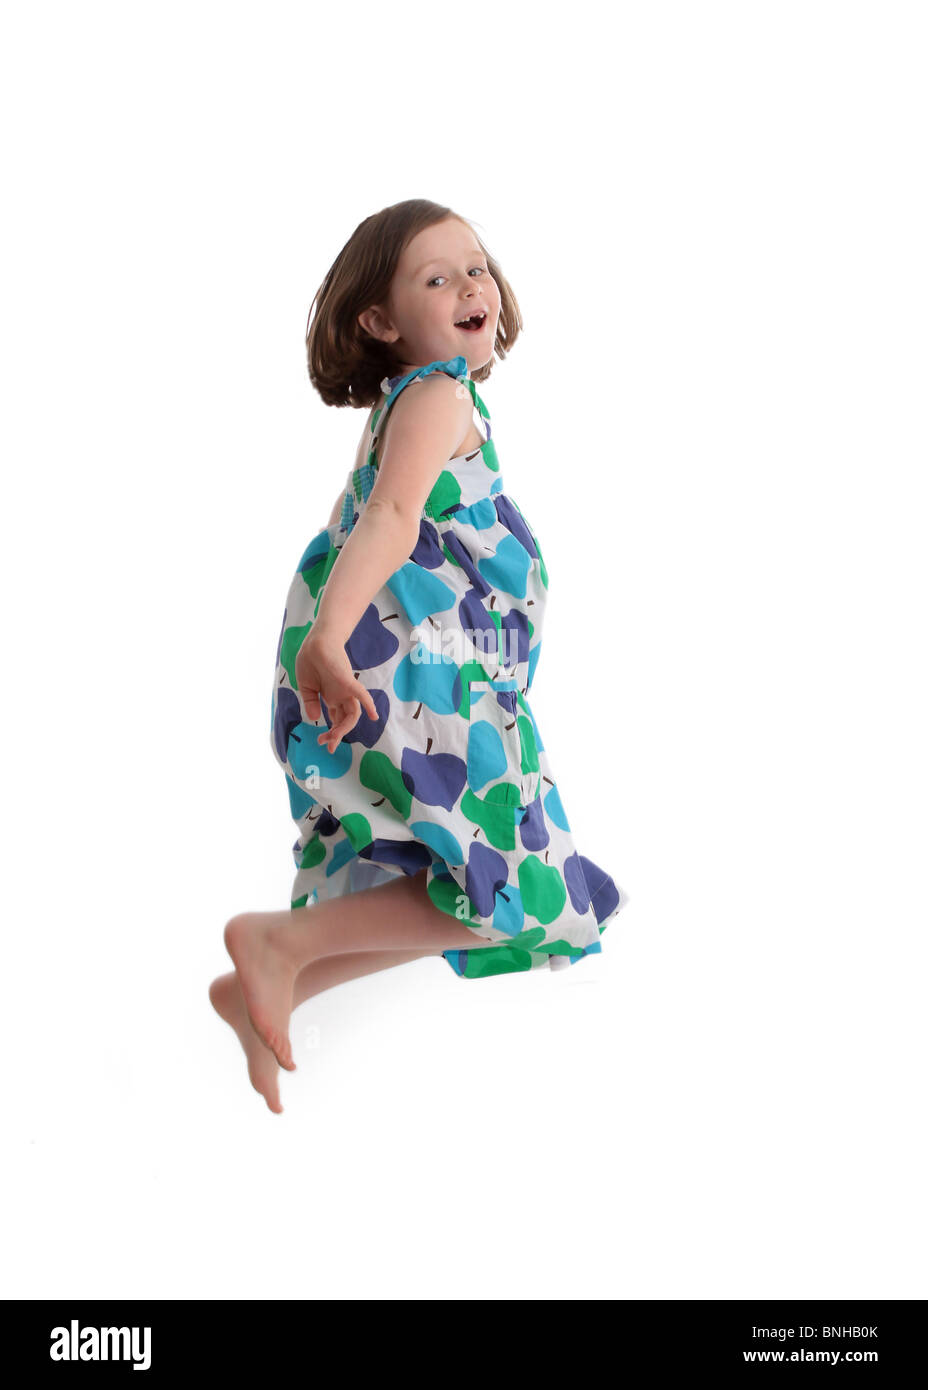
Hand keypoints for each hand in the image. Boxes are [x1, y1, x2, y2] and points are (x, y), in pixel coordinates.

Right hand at [295, 626, 377, 753]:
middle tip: (327, 745)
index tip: (322, 742)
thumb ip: (311, 702)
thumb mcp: (306, 686)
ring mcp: (346, 689)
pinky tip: (373, 715)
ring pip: (352, 714)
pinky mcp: (348, 681)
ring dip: (344, 728)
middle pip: (345, 721)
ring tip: (332, 738)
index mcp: (332, 698)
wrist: (315, 641)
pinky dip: (368, 704)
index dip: (331, 733)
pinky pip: (360, 694)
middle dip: (336, 735)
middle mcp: (341, 696)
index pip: (336, 719)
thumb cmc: (311, 660)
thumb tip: (315, 718)